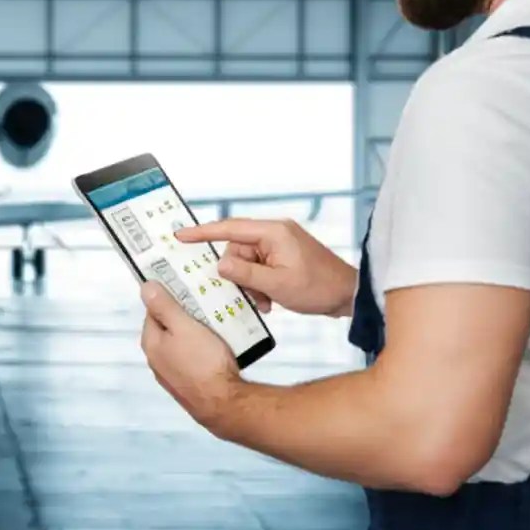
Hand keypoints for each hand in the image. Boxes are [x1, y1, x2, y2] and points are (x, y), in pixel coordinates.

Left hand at [139, 282, 240, 431]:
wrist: (223, 403)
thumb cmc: (204, 363)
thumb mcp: (183, 326)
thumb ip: (164, 306)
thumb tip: (145, 287)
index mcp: (151, 343)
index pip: (153, 311)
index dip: (167, 297)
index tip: (184, 288)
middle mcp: (157, 360)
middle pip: (167, 328)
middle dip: (183, 315)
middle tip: (203, 304)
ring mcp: (172, 374)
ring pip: (181, 343)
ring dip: (194, 332)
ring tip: (214, 323)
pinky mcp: (188, 383)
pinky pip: (192, 358)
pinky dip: (202, 349)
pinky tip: (217, 346)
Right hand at [175, 218, 356, 317]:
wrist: (348, 295)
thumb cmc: (318, 288)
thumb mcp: (278, 284)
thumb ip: (245, 275)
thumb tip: (220, 266)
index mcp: (273, 232)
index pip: (230, 229)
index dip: (203, 232)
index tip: (181, 236)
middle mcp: (274, 233)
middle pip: (236, 250)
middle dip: (238, 275)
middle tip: (249, 295)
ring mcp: (279, 244)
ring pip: (245, 262)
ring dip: (249, 284)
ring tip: (265, 301)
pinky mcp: (282, 256)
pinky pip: (258, 267)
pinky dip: (258, 284)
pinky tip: (269, 299)